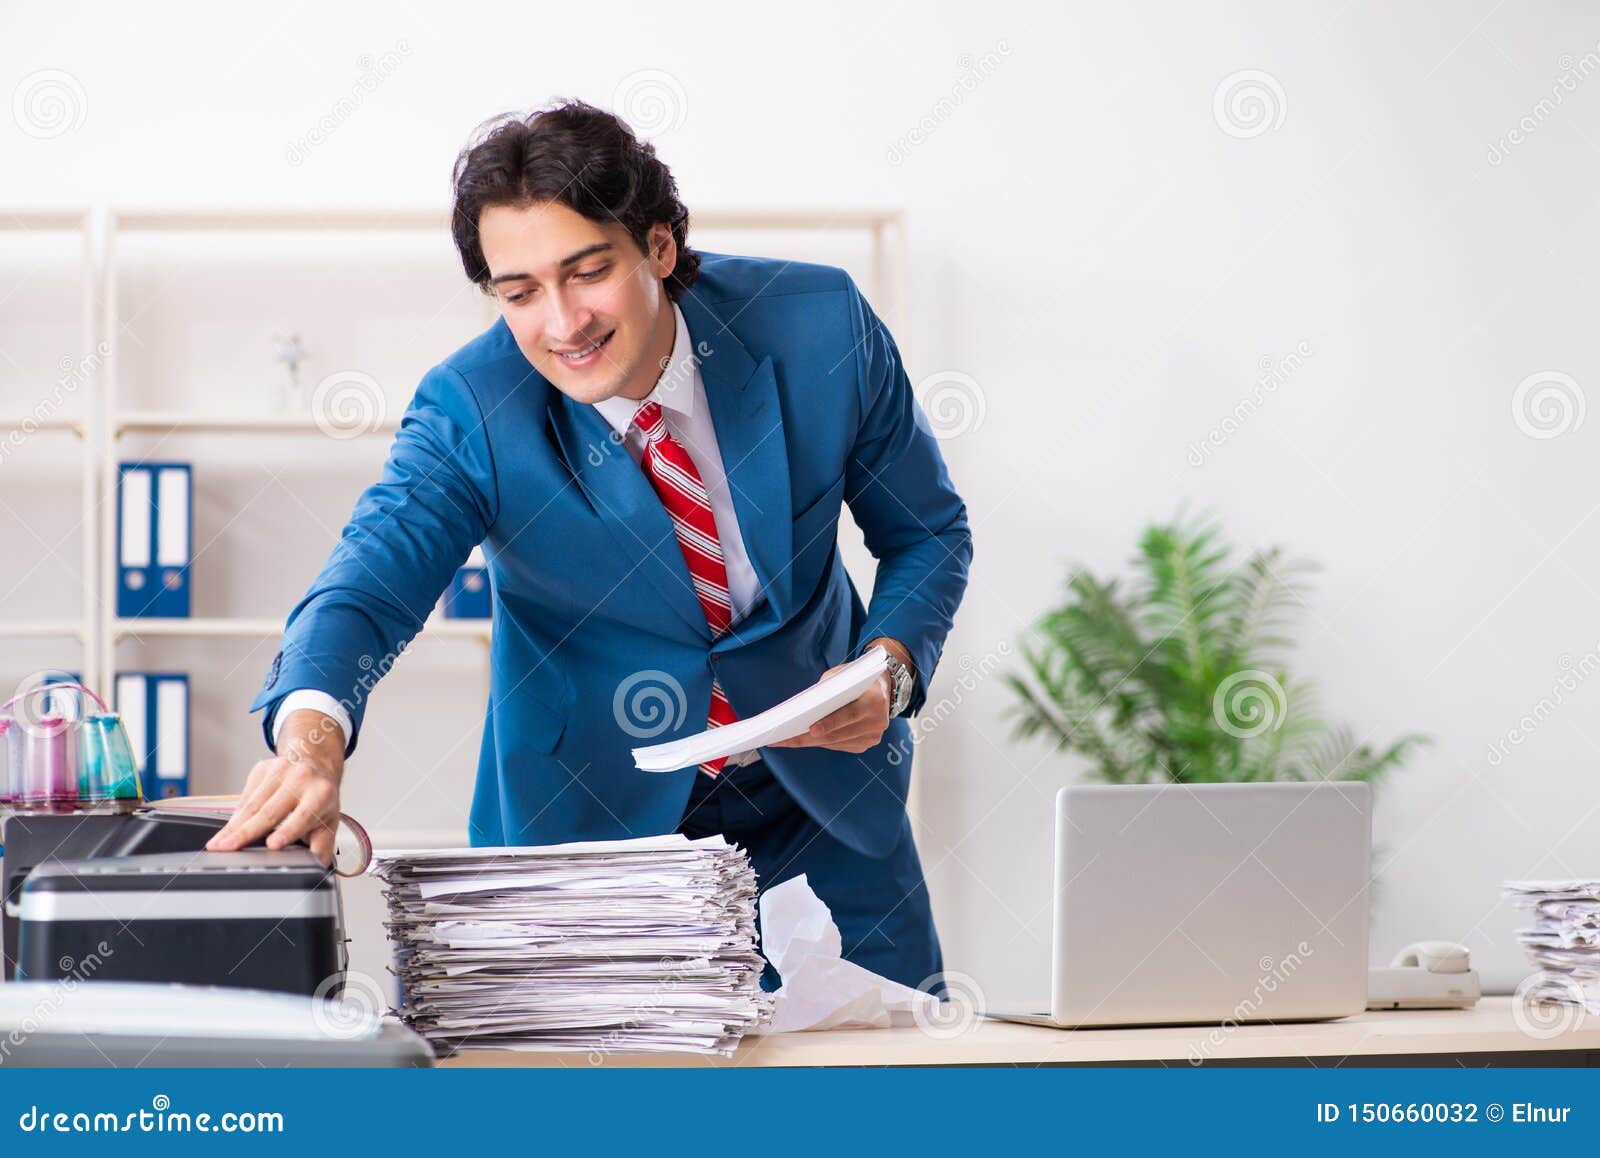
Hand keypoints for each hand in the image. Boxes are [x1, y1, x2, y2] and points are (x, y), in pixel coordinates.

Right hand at [206, 710, 345, 866]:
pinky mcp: (264, 768)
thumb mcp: (329, 820)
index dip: (287, 831)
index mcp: (321, 794)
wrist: (315, 763)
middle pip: (269, 811)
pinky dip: (236, 814)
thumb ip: (323, 845)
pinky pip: (245, 795)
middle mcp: (301, 778)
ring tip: (219, 843)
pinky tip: (228, 828)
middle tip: (227, 849)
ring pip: (252, 804)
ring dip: (233, 826)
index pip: (303, 816)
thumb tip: (318, 866)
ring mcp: (281, 770)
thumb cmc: (320, 797)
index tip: (272, 845)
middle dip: (245, 833)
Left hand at [768, 638, 911, 754]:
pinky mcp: (867, 743)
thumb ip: (828, 687)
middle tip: (786, 739)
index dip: (830, 723)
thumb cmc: (857, 678)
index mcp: (875, 700)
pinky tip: (805, 739)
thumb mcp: (844, 673)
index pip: (850, 715)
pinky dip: (823, 742)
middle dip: (809, 738)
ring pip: (836, 743)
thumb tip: (806, 707)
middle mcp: (878, 721)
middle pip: (838, 734)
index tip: (810, 730)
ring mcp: (874, 736)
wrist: (883, 688)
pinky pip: (840, 745)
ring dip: (812, 742)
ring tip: (788, 740)